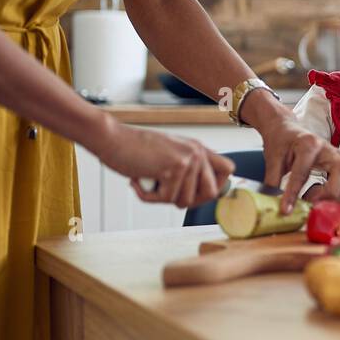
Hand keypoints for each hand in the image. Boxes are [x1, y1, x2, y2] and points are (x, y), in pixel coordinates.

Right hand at [97, 123, 235, 208]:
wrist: (110, 138)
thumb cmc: (134, 150)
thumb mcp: (169, 154)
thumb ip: (188, 169)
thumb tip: (207, 194)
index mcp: (198, 148)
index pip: (228, 170)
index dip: (217, 186)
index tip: (198, 192)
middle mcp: (197, 152)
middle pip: (211, 194)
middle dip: (188, 200)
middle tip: (166, 192)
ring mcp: (187, 160)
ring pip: (186, 201)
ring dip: (162, 198)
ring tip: (148, 180)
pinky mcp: (173, 169)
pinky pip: (165, 199)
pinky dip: (147, 196)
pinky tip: (138, 180)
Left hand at [253, 108, 339, 212]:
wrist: (286, 127)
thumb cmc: (280, 143)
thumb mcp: (272, 159)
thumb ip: (273, 181)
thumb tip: (272, 203)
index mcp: (307, 144)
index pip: (302, 173)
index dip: (293, 194)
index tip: (286, 210)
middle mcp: (327, 147)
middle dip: (329, 191)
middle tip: (311, 202)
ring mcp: (337, 152)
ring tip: (325, 195)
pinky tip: (338, 188)